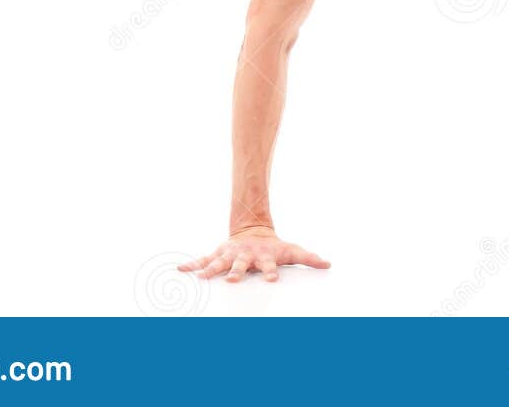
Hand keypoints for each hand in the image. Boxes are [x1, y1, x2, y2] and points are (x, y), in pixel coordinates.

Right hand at [179, 226, 330, 283]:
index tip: (272, 279)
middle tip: (233, 279)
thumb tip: (328, 263)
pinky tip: (181, 268)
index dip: (271, 272)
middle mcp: (245, 256)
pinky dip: (192, 263)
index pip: (269, 265)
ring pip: (219, 262)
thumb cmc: (273, 247)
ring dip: (210, 269)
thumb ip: (309, 257)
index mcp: (263, 257)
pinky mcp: (219, 254)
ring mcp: (230, 255)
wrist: (253, 230)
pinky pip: (203, 259)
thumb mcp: (292, 250)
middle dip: (236, 271)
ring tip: (202, 277)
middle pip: (241, 264)